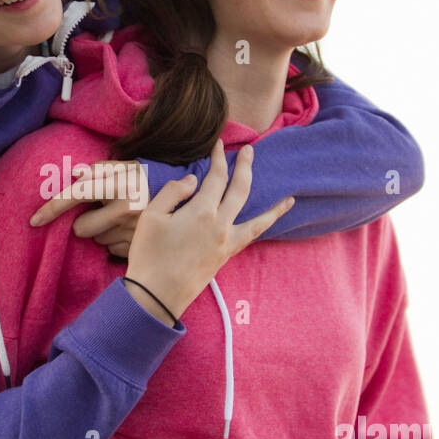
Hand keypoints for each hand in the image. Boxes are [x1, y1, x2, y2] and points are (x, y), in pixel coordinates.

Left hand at [30, 160, 148, 258]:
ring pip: (96, 240)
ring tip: (120, 220)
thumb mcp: (128, 167)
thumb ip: (100, 169)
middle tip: (103, 211)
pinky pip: (111, 250)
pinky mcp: (138, 250)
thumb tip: (74, 175)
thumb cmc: (149, 180)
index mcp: (122, 185)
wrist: (188, 200)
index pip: (78, 195)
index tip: (34, 221)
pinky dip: (115, 242)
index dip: (53, 207)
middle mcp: (127, 209)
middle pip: (81, 228)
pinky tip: (128, 231)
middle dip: (86, 221)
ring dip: (102, 231)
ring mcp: (133, 233)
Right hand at [123, 139, 291, 322]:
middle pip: (240, 189)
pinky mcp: (227, 255)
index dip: (219, 158)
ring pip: (258, 218)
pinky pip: (252, 237)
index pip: (216, 177)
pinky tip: (272, 224)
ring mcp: (227, 241)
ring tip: (289, 198)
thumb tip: (193, 181)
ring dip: (273, 205)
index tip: (219, 144)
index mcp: (202, 211)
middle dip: (246, 167)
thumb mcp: (151, 217)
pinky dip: (266, 227)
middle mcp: (221, 224)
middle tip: (250, 151)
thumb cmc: (149, 255)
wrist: (158, 294)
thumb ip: (173, 192)